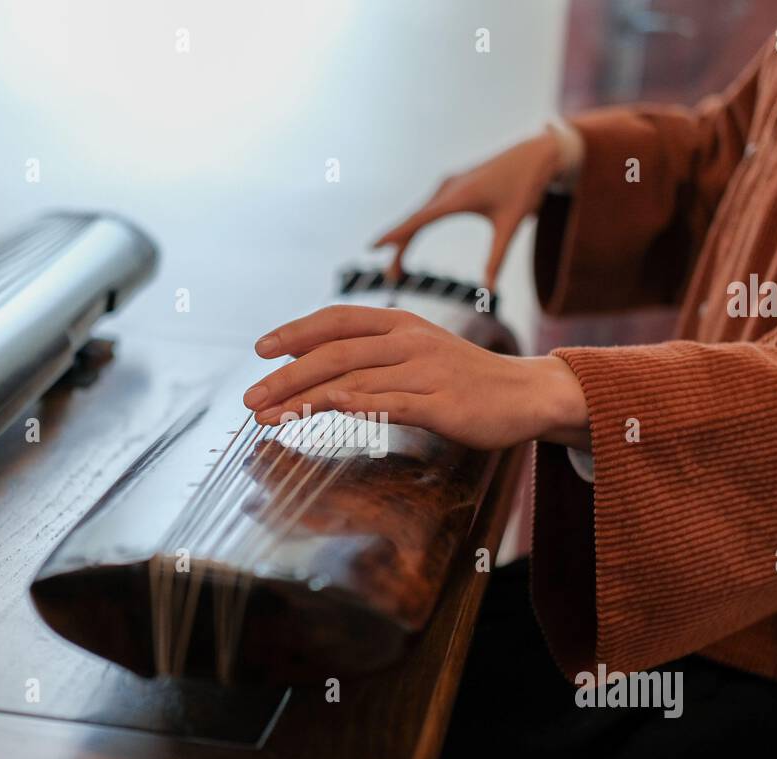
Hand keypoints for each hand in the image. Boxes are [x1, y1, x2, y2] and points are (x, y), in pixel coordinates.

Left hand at [244, 306, 589, 451]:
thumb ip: (368, 356)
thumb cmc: (463, 379)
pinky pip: (389, 402)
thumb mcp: (414, 354)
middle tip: (250, 399)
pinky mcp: (441, 402)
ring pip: (352, 380)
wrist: (526, 394)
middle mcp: (408, 340)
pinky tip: (325, 412)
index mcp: (399, 324)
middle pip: (334, 353)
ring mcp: (425, 370)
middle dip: (285, 377)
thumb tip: (309, 362)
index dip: (295, 332)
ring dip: (303, 400)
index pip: (336, 320)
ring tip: (269, 418)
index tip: (260, 350)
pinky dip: (354, 406)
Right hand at [374, 130, 564, 288]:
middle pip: (414, 222)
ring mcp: (448, 186)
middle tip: (391, 278)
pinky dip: (415, 226)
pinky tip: (409, 239)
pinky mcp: (453, 186)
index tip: (372, 247)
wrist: (536, 154)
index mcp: (457, 197)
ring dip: (406, 239)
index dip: (395, 235)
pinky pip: (427, 209)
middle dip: (399, 249)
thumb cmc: (526, 186)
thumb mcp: (512, 224)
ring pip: (419, 216)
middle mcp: (447, 189)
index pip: (418, 221)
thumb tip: (489, 291)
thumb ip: (498, 258)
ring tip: (396, 266)